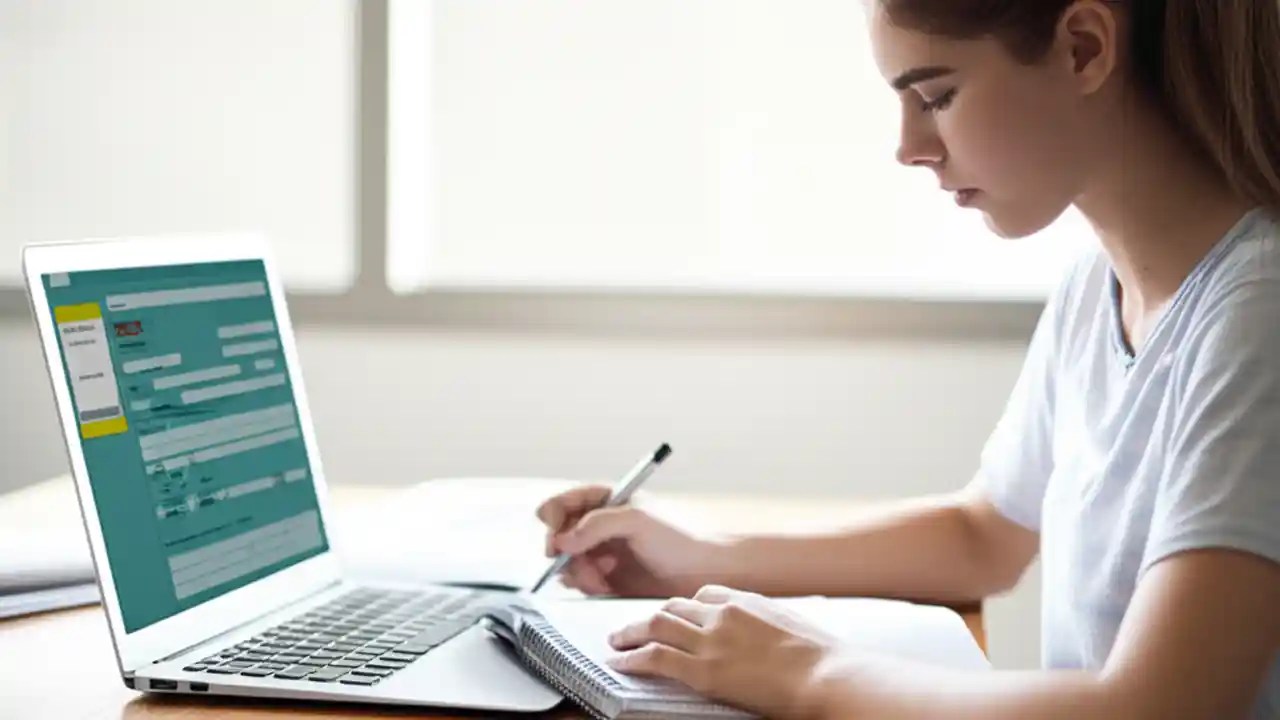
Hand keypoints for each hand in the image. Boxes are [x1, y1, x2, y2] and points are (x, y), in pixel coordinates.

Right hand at [535, 484, 722, 597]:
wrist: (706, 571)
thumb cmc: (680, 538)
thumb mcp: (637, 520)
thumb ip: (596, 524)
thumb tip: (562, 540)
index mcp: (607, 500)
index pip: (564, 503)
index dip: (554, 518)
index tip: (557, 536)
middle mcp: (601, 525)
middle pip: (560, 536)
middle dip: (565, 552)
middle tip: (576, 563)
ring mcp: (604, 552)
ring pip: (569, 562)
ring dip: (577, 572)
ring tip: (600, 577)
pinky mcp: (610, 578)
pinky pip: (583, 582)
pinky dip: (587, 585)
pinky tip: (605, 585)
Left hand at [606, 585, 842, 719]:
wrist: (828, 677)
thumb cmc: (823, 659)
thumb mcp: (794, 627)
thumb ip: (769, 624)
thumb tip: (766, 635)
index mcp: (746, 601)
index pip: (704, 594)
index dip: (685, 605)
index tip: (675, 615)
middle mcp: (723, 615)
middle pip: (674, 607)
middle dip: (651, 616)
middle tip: (633, 625)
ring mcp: (711, 642)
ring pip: (657, 626)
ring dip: (631, 632)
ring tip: (616, 640)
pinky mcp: (704, 672)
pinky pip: (656, 658)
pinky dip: (633, 658)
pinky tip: (621, 662)